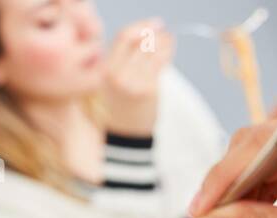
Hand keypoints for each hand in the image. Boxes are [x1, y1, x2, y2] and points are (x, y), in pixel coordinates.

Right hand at [102, 19, 174, 136]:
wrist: (126, 133)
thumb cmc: (121, 104)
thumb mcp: (113, 80)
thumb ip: (123, 58)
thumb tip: (146, 34)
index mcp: (106, 69)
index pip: (123, 37)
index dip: (141, 26)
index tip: (154, 24)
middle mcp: (118, 74)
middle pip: (140, 42)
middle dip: (156, 34)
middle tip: (165, 33)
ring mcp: (134, 82)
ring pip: (153, 51)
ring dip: (165, 42)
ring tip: (170, 41)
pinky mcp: (149, 90)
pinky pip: (160, 65)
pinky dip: (168, 54)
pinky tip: (170, 52)